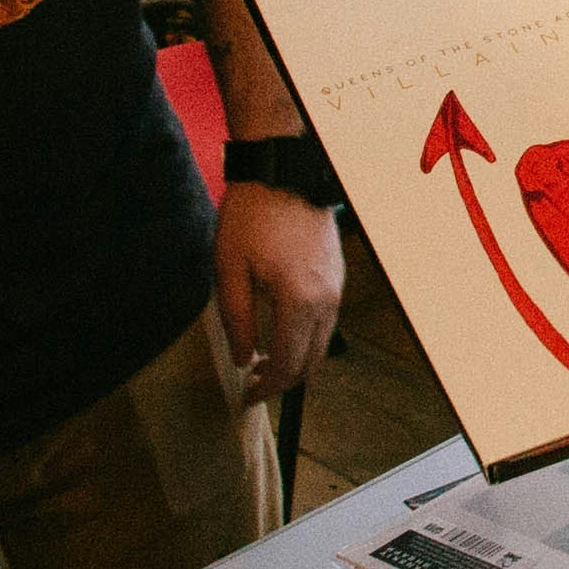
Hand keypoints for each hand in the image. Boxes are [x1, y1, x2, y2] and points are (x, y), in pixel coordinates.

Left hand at [213, 179, 344, 405]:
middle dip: (284, 380)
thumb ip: (238, 321)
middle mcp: (326, 299)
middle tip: (255, 385)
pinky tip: (282, 331)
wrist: (282, 173)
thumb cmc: (252, 216)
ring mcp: (336, 286)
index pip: (288, 363)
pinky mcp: (337, 275)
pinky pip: (326, 320)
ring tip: (264, 360)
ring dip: (297, 359)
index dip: (267, 386)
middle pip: (312, 361)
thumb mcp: (230, 271)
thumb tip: (244, 359)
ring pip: (323, 342)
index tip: (248, 396)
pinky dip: (307, 336)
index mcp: (299, 301)